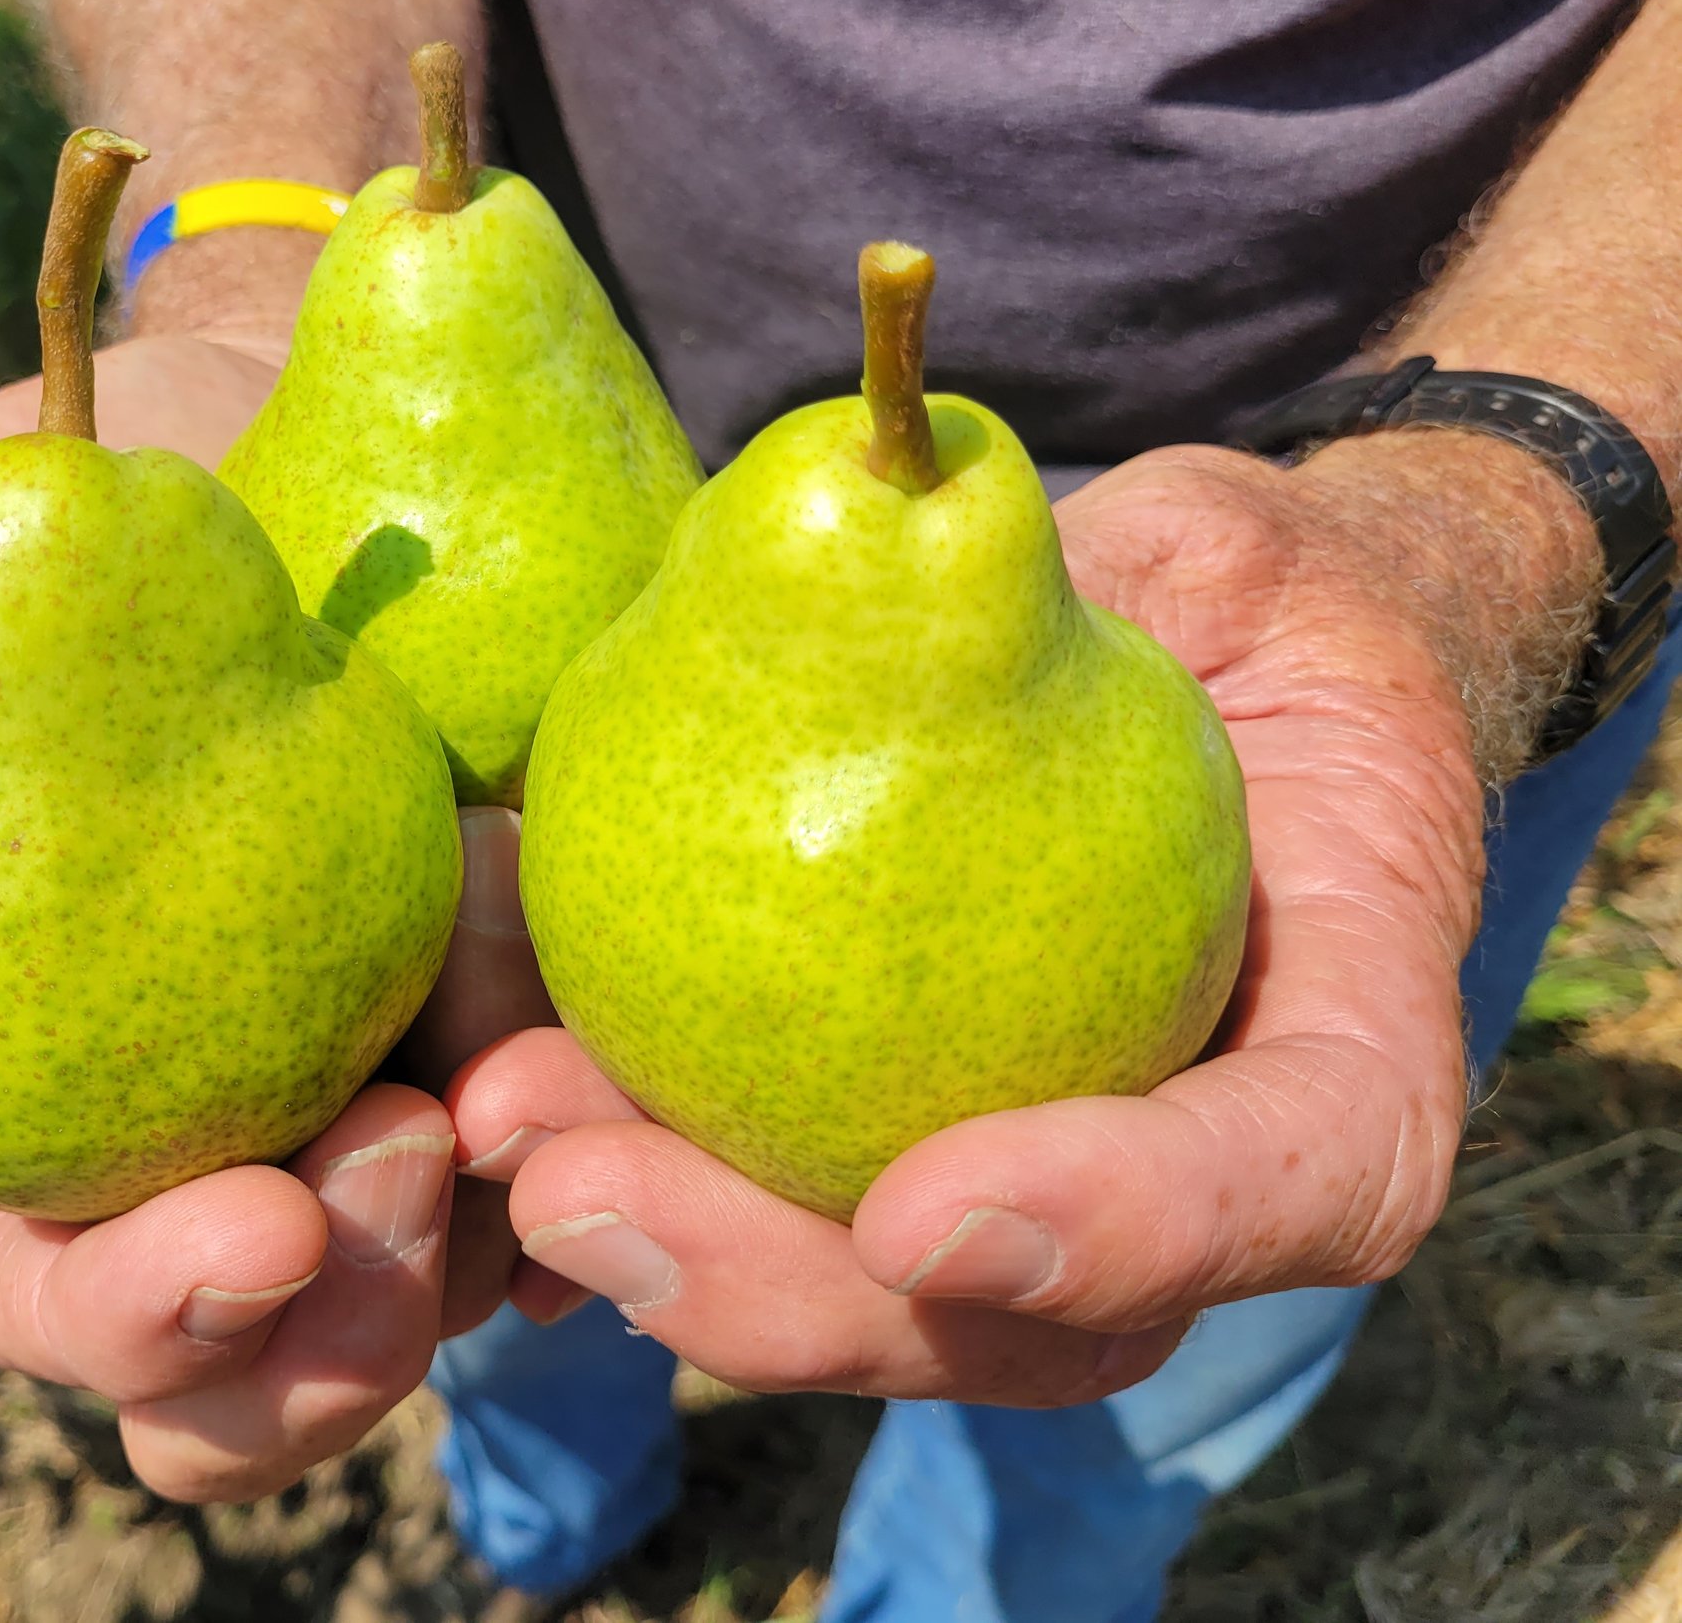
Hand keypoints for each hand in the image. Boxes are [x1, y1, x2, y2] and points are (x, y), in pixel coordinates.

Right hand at [0, 330, 542, 1490]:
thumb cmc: (91, 488)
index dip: (131, 1315)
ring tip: (531, 1079)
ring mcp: (390, 1083)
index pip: (50, 1290)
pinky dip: (610, 1152)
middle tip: (406, 1159)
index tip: (257, 1230)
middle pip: (259, 1365)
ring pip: (449, 1292)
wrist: (322, 405)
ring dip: (497, 1237)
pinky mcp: (535, 1017)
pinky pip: (594, 1159)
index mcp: (30, 1077)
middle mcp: (213, 1124)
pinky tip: (622, 1084)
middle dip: (336, 1337)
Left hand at [451, 444, 1494, 1403]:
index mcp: (1330, 1057)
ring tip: (491, 1127)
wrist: (1172, 665)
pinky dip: (612, 1148)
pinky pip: (748, 1179)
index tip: (918, 1210)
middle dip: (782, 1291)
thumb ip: (1120, 580)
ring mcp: (1017, 1173)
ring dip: (646, 1234)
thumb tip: (899, 479)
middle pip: (1010, 1323)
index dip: (1122, 1233)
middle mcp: (1174, 1172)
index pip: (1289, 1188)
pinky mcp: (871, 1129)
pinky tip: (472, 1091)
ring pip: (845, 1289)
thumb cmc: (1222, 606)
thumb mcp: (1220, 561)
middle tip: (583, 1196)